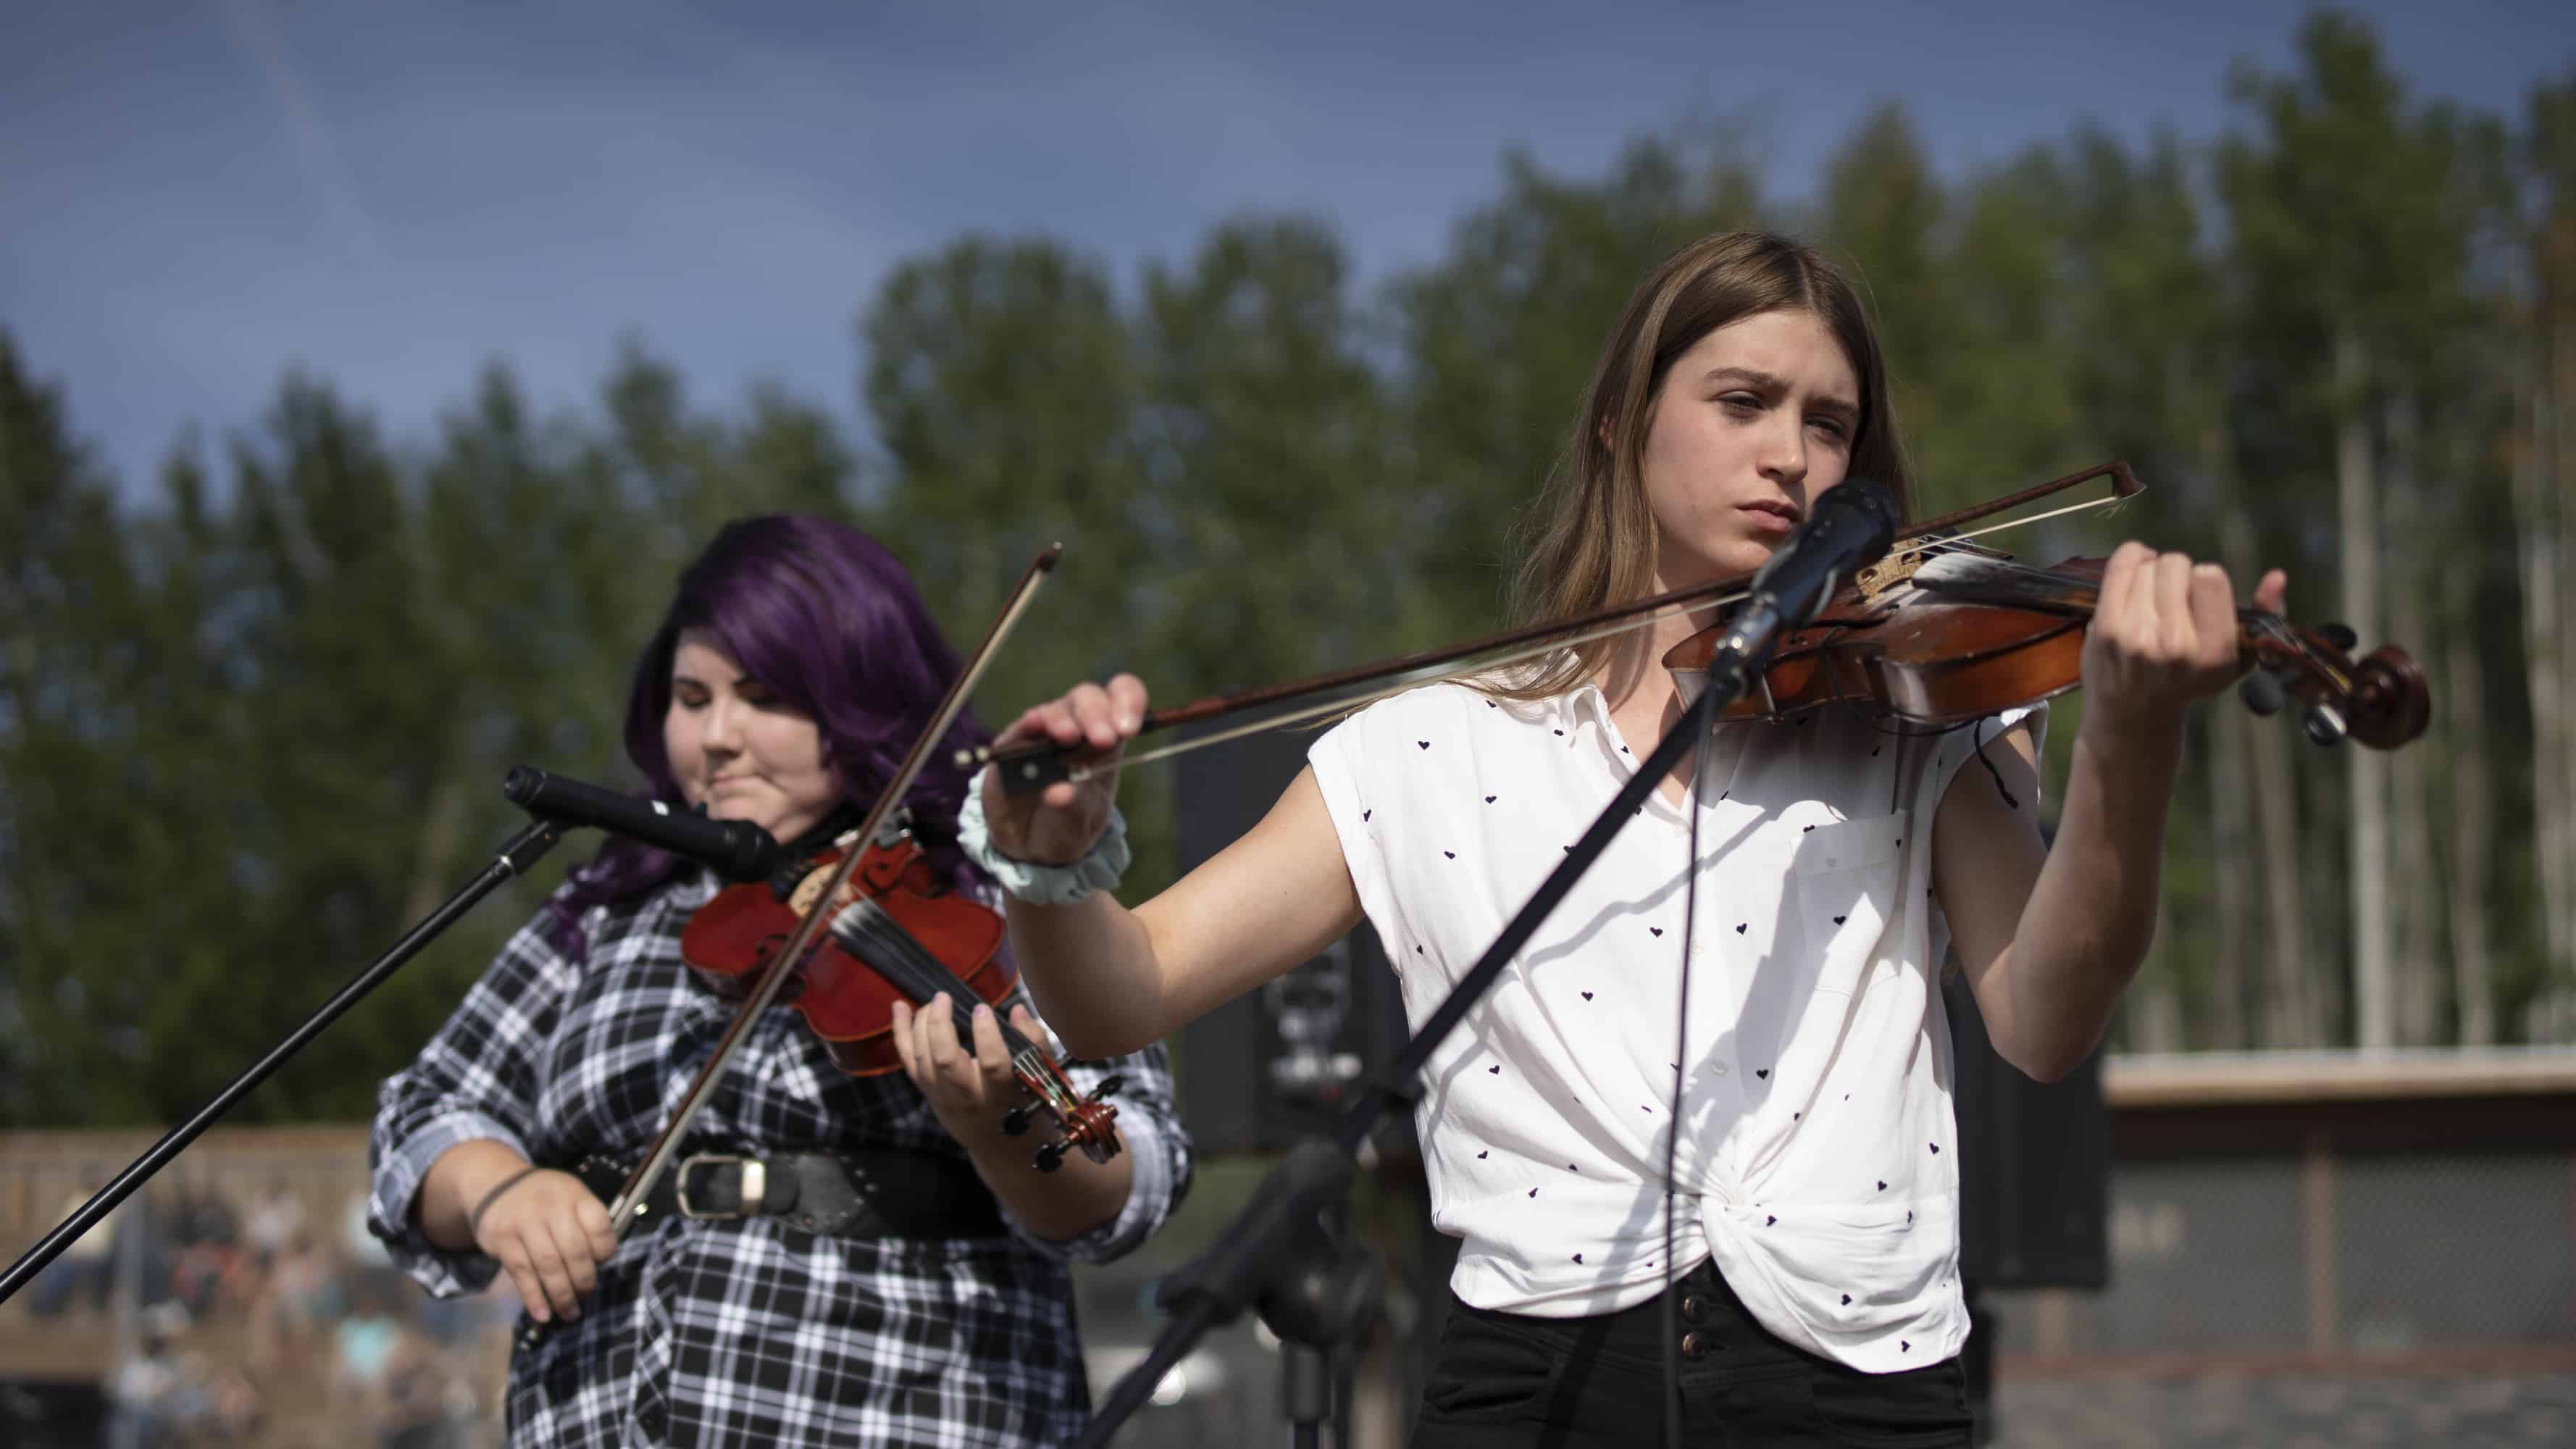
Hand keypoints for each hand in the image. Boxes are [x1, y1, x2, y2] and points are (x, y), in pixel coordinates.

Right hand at [470, 1168, 615, 1323]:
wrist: (495, 1185)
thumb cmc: (545, 1198)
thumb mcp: (571, 1197)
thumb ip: (586, 1224)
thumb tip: (600, 1264)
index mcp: (575, 1196)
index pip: (599, 1227)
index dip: (605, 1251)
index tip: (601, 1264)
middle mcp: (552, 1207)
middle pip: (575, 1251)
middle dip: (584, 1280)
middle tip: (586, 1295)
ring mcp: (525, 1223)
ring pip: (549, 1265)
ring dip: (562, 1295)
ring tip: (570, 1312)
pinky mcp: (502, 1240)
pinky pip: (522, 1273)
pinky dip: (534, 1298)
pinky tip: (543, 1314)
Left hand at [889, 992, 1041, 1137]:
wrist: (1001, 1145)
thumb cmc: (1025, 1101)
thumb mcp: (1040, 1074)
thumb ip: (1033, 1042)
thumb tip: (1017, 1010)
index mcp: (1001, 1092)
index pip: (993, 1064)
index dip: (986, 1034)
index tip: (982, 1008)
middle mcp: (969, 1096)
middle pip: (945, 1060)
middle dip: (940, 1024)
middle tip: (944, 997)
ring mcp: (943, 1096)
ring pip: (922, 1059)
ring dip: (921, 1024)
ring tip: (932, 1001)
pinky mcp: (927, 1093)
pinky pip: (908, 1061)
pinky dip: (900, 1033)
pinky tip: (899, 1007)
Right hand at [982, 674, 1148, 865]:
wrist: (1030, 844)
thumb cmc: (1067, 824)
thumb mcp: (1080, 821)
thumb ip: (1074, 806)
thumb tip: (1059, 792)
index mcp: (1106, 739)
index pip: (1123, 700)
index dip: (1129, 702)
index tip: (1129, 728)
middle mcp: (1076, 726)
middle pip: (1088, 698)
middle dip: (1097, 714)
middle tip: (1103, 739)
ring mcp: (1043, 732)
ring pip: (1056, 709)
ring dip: (1063, 719)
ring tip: (1067, 737)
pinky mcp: (1012, 744)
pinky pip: (1020, 727)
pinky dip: (1028, 724)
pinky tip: (1033, 725)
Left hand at [2080, 541, 2288, 747]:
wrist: (2134, 714)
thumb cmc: (2190, 680)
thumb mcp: (2238, 658)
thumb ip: (2265, 615)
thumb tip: (2277, 576)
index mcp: (2214, 652)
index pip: (2210, 577)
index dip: (2204, 579)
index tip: (2199, 596)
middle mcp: (2175, 645)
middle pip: (2176, 564)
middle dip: (2177, 574)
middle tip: (2173, 597)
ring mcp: (2135, 636)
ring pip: (2146, 565)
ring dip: (2151, 571)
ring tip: (2152, 596)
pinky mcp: (2105, 628)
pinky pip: (2119, 566)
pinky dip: (2130, 559)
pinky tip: (2135, 573)